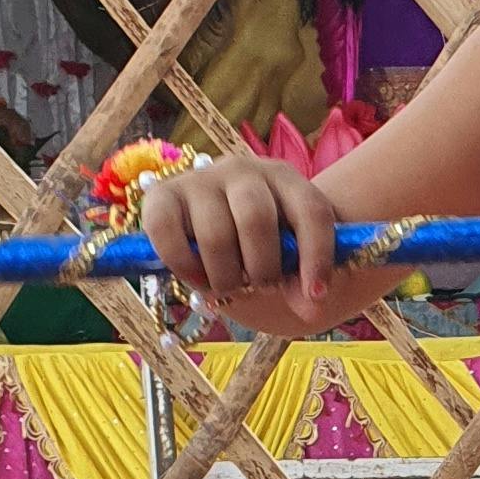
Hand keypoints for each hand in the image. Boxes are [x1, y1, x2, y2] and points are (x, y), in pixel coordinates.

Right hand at [143, 155, 337, 328]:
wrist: (218, 223)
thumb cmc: (262, 242)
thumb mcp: (289, 257)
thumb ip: (301, 280)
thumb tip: (308, 308)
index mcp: (284, 179)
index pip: (310, 211)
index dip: (316, 257)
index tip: (315, 296)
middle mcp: (242, 170)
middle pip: (256, 220)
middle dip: (262, 269)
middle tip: (259, 287)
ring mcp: (200, 179)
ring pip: (214, 234)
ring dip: (225, 277)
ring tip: (229, 286)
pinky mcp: (162, 194)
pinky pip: (165, 230)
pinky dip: (182, 265)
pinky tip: (197, 279)